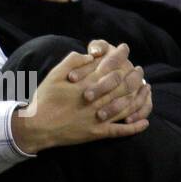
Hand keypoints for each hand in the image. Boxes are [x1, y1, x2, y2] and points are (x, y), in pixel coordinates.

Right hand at [11, 47, 149, 152]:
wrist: (35, 128)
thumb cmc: (42, 100)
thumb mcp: (53, 76)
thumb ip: (71, 62)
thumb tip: (89, 55)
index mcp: (86, 85)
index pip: (110, 65)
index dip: (120, 55)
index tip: (125, 48)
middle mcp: (96, 100)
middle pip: (124, 84)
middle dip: (134, 74)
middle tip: (138, 68)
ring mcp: (98, 118)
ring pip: (127, 105)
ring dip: (139, 96)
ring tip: (145, 88)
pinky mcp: (96, 132)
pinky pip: (120, 131)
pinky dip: (133, 127)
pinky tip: (143, 122)